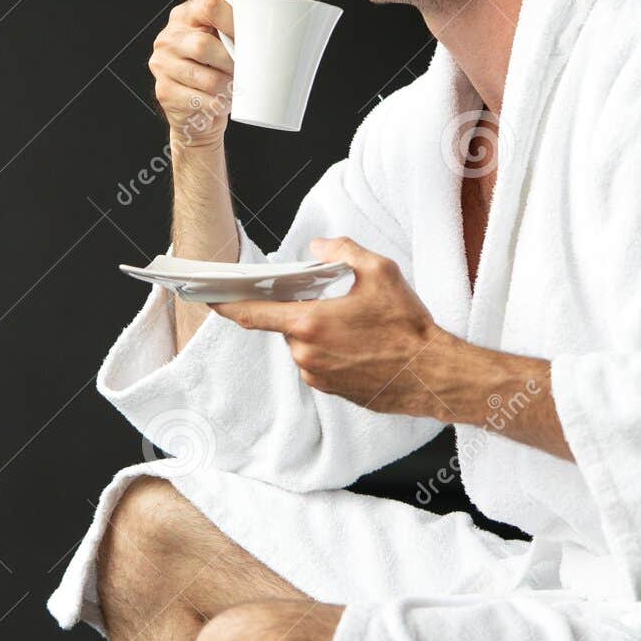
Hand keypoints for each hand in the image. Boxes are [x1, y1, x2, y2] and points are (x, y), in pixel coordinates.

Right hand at [148, 0, 251, 148]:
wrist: (192, 107)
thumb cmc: (210, 65)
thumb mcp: (218, 34)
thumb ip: (229, 11)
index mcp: (183, 16)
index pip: (209, 6)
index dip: (233, 21)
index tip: (250, 37)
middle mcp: (168, 38)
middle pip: (204, 45)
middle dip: (230, 62)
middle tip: (246, 72)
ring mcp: (162, 65)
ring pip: (205, 78)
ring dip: (227, 86)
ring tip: (237, 88)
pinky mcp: (164, 91)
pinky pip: (199, 100)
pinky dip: (217, 104)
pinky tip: (223, 102)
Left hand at [209, 237, 456, 416]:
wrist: (432, 374)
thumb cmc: (407, 326)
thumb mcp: (379, 271)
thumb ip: (341, 251)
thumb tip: (317, 249)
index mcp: (310, 324)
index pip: (253, 315)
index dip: (227, 304)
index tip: (208, 297)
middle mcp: (306, 355)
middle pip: (289, 326)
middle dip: (305, 311)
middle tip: (336, 302)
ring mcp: (318, 377)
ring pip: (305, 346)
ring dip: (321, 332)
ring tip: (360, 327)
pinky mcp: (333, 391)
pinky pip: (320, 365)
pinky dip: (333, 351)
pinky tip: (363, 345)